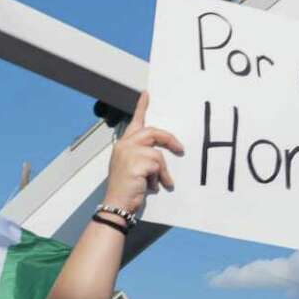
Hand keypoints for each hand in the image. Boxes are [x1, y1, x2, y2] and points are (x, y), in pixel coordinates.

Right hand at [103, 91, 181, 216]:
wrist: (117, 204)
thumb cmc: (126, 189)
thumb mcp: (133, 168)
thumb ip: (143, 156)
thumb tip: (162, 153)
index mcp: (123, 145)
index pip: (134, 122)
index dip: (141, 107)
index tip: (146, 94)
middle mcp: (124, 146)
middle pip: (153, 132)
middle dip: (169, 140)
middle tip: (180, 148)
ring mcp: (128, 153)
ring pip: (157, 153)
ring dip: (162, 170)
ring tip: (160, 182)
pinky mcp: (136, 163)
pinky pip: (158, 166)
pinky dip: (160, 178)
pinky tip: (153, 186)